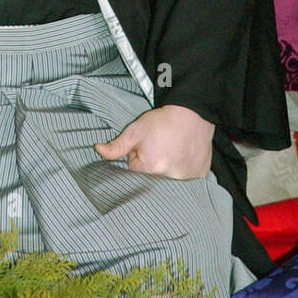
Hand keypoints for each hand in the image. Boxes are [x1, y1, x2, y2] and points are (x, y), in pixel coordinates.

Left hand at [95, 105, 214, 178]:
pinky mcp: (199, 177)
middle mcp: (169, 178)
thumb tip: (97, 150)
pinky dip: (184, 172)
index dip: (137, 157)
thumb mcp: (135, 130)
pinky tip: (184, 158)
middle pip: (151, 180)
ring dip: (168, 171)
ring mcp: (187, 179)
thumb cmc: (163, 122)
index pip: (134, 171)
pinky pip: (188, 183)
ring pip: (169, 182)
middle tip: (160, 149)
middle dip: (151, 167)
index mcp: (150, 168)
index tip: (146, 147)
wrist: (193, 114)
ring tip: (172, 152)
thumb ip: (116, 145)